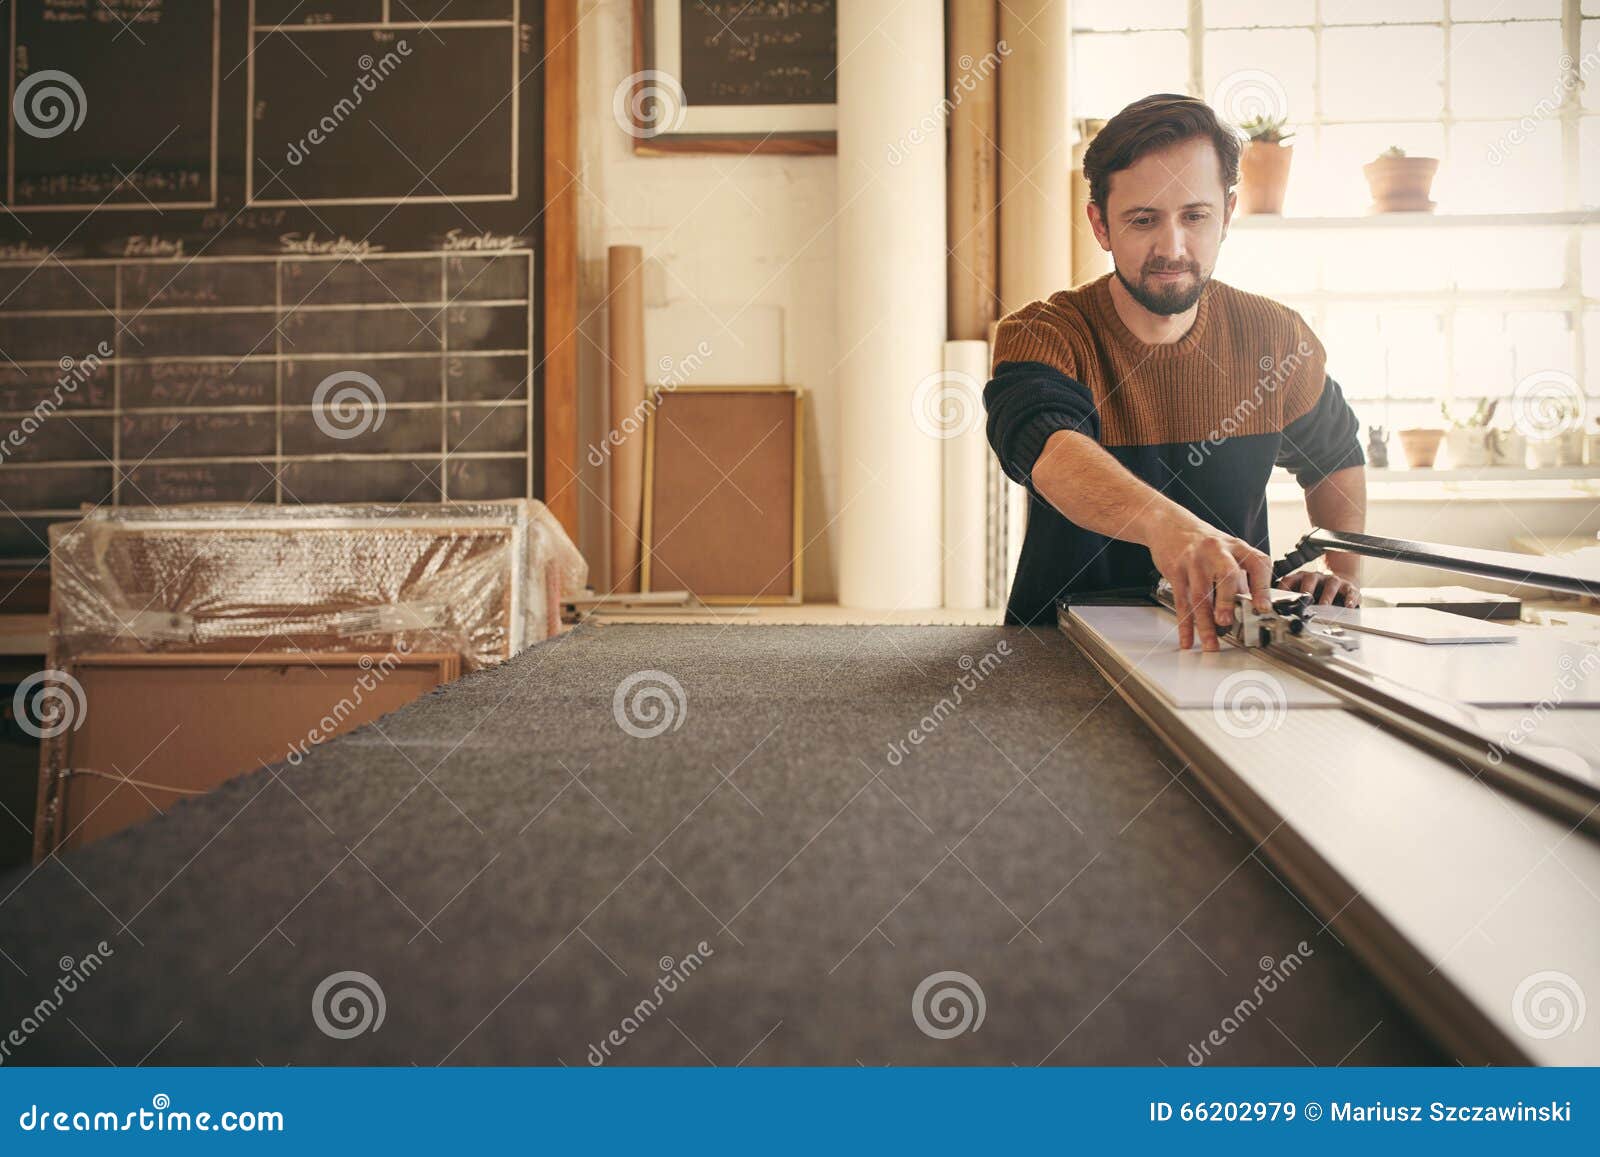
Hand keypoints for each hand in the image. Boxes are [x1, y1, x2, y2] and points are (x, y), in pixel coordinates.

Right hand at [1147, 516, 1273, 652]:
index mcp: (1236, 546)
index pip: (1256, 564)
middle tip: (1227, 621)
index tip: (1263, 608)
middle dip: (1227, 600)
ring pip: (1200, 595)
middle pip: (1226, 575)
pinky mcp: (1175, 570)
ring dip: (1205, 623)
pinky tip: (1188, 638)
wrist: (1169, 524)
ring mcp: (1194, 561)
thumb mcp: (1227, 550)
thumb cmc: (1202, 541)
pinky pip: (1181, 601)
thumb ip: (1240, 575)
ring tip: (1211, 643)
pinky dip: (1185, 624)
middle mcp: (1217, 551)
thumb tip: (1252, 606)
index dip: (1262, 587)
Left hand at [1278, 569, 1359, 606]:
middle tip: (1304, 602)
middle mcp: (1316, 577)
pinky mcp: (1348, 587)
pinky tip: (1348, 606)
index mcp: (1301, 578)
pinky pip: (1350, 591)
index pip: (1289, 580)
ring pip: (1330, 584)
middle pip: (1310, 579)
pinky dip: (1349, 598)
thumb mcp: (1301, 594)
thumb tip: (1272, 611)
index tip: (1280, 600)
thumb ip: (1289, 600)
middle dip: (1306, 590)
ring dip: (1327, 596)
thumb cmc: (1317, 592)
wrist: (1341, 586)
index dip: (1284, 588)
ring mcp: (1332, 581)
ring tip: (1324, 606)